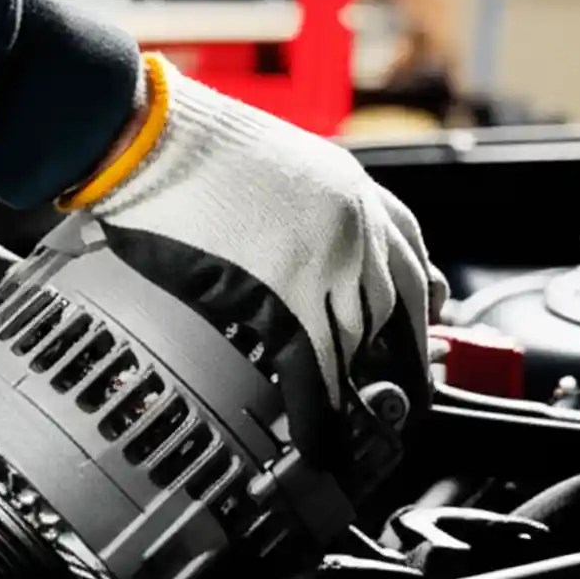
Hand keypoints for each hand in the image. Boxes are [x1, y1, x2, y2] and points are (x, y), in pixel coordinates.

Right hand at [59, 54, 447, 467]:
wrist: (152, 140)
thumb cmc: (188, 142)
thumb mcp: (268, 158)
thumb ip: (292, 199)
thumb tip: (278, 232)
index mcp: (349, 188)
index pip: (410, 253)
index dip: (423, 298)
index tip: (427, 323)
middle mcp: (352, 226)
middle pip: (395, 307)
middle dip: (399, 353)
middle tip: (399, 386)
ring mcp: (324, 264)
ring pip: (359, 341)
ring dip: (359, 386)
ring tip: (358, 421)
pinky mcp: (285, 299)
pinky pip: (318, 369)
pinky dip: (321, 413)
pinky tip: (320, 439)